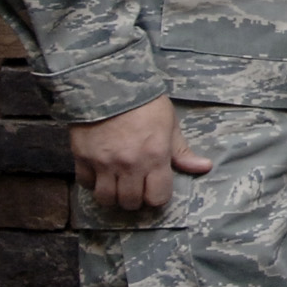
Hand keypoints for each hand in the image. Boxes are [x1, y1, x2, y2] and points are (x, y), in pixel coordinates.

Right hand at [70, 94, 212, 210]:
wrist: (111, 84)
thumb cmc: (146, 104)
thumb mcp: (170, 124)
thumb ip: (182, 151)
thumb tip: (204, 167)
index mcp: (155, 156)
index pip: (158, 197)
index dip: (158, 197)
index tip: (156, 189)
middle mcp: (129, 164)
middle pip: (130, 202)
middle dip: (136, 200)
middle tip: (136, 189)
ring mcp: (103, 163)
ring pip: (105, 199)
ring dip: (113, 196)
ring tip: (118, 186)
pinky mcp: (82, 157)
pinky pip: (85, 183)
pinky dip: (92, 183)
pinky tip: (100, 173)